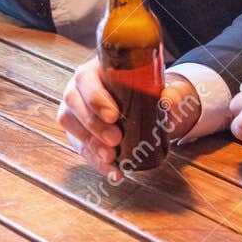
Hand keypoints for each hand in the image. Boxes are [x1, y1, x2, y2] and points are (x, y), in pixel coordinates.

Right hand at [57, 59, 198, 181]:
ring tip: (111, 157)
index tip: (114, 116)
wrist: (150, 108)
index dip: (95, 98)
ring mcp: (75, 111)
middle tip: (115, 140)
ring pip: (71, 125)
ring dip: (91, 144)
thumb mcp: (163, 88)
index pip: (85, 79)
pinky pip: (81, 147)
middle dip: (94, 125)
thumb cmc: (150, 92)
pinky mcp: (78, 133)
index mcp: (96, 70)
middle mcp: (80, 88)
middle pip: (73, 103)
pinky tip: (113, 172)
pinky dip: (96, 162)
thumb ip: (170, 94)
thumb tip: (169, 104)